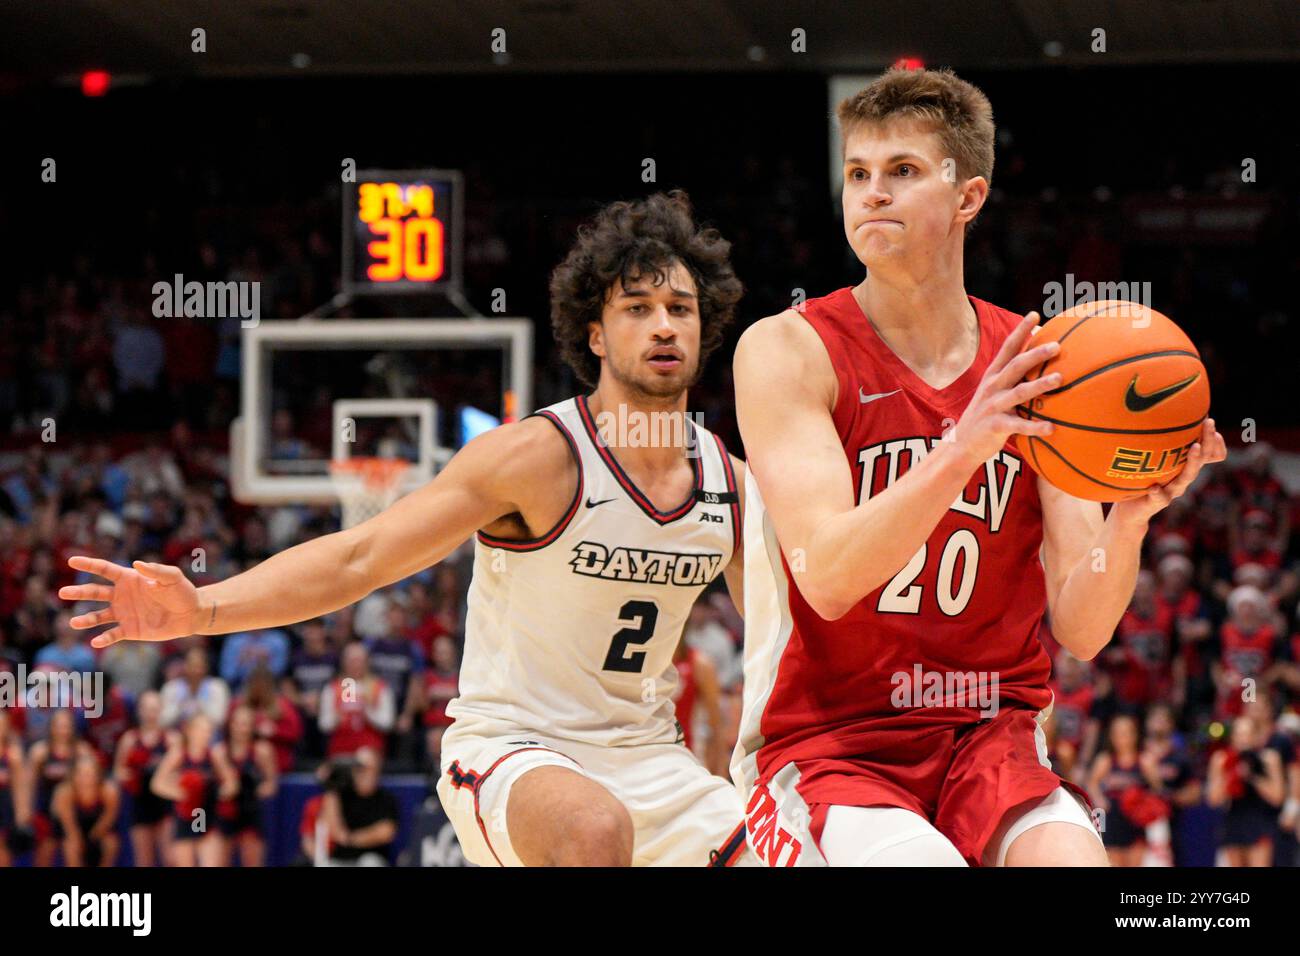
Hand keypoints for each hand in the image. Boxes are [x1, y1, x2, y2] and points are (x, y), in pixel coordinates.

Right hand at [59, 557, 202, 648]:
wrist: (191, 614)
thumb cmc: (182, 591)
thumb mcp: (172, 577)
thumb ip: (156, 570)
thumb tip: (136, 564)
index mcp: (129, 579)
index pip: (104, 570)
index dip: (89, 564)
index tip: (72, 561)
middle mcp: (121, 595)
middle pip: (95, 592)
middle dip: (79, 592)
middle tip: (63, 592)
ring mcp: (123, 613)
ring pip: (98, 616)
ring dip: (85, 620)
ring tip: (73, 622)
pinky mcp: (129, 629)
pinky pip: (112, 634)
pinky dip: (104, 638)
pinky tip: (95, 641)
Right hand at [949, 313, 1060, 468]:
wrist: (960, 446)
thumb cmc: (986, 418)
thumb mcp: (995, 395)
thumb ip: (1014, 382)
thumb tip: (1044, 370)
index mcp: (993, 376)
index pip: (1007, 348)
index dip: (1020, 330)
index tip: (1035, 314)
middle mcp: (992, 388)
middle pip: (1015, 366)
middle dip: (1035, 354)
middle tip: (1056, 346)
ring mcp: (993, 406)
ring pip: (1019, 392)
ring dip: (1039, 385)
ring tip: (1059, 379)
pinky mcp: (995, 426)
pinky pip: (1018, 426)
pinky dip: (1035, 427)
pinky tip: (1051, 428)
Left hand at [1108, 419, 1226, 528]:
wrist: (1131, 511)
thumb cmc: (1143, 479)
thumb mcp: (1154, 461)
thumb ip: (1160, 445)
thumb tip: (1160, 414)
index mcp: (1184, 468)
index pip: (1208, 455)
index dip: (1214, 442)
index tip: (1211, 421)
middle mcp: (1182, 479)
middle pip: (1200, 460)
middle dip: (1208, 441)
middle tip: (1209, 422)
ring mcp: (1171, 491)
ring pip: (1185, 478)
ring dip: (1192, 462)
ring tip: (1195, 447)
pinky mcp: (1156, 503)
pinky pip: (1159, 498)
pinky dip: (1158, 492)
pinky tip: (1154, 487)